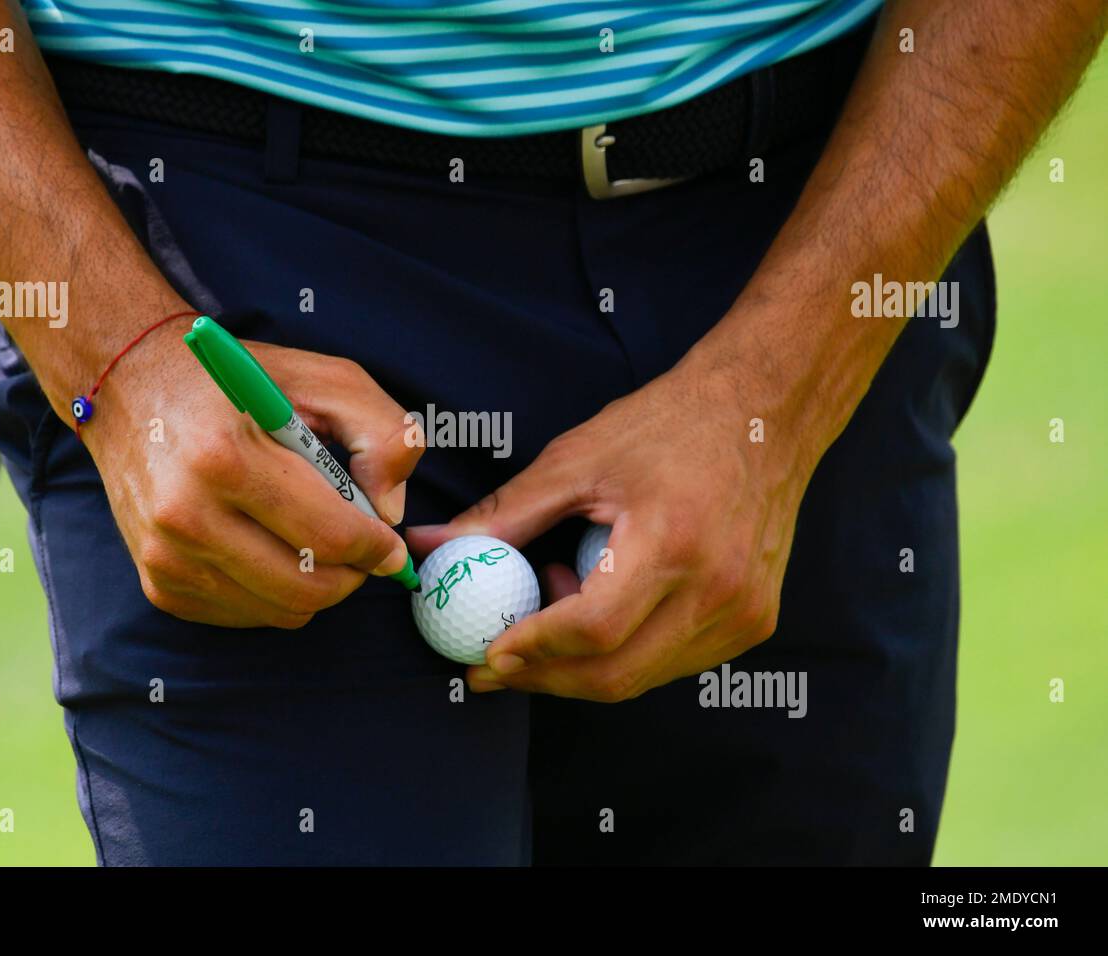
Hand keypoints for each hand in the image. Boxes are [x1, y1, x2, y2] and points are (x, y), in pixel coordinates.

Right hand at [83, 329, 421, 627]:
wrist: (128, 387)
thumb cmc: (235, 381)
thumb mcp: (322, 378)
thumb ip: (381, 432)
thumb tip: (389, 511)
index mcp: (226, 456)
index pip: (329, 535)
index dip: (376, 549)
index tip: (391, 547)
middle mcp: (186, 514)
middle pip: (308, 587)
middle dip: (352, 575)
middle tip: (362, 551)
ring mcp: (166, 556)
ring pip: (282, 611)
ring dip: (317, 586)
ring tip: (317, 543)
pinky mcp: (159, 584)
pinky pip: (247, 615)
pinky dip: (276, 593)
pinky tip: (271, 548)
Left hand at [408, 342, 821, 700]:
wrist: (762, 415)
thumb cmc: (667, 426)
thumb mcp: (576, 461)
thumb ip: (501, 515)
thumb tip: (428, 547)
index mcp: (672, 541)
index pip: (593, 628)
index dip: (533, 650)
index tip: (484, 654)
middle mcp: (717, 589)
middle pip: (616, 673)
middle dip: (543, 677)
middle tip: (493, 664)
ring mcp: (743, 613)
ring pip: (642, 677)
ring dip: (582, 662)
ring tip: (553, 598)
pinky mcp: (754, 623)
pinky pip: (672, 662)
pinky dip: (624, 651)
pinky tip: (600, 601)